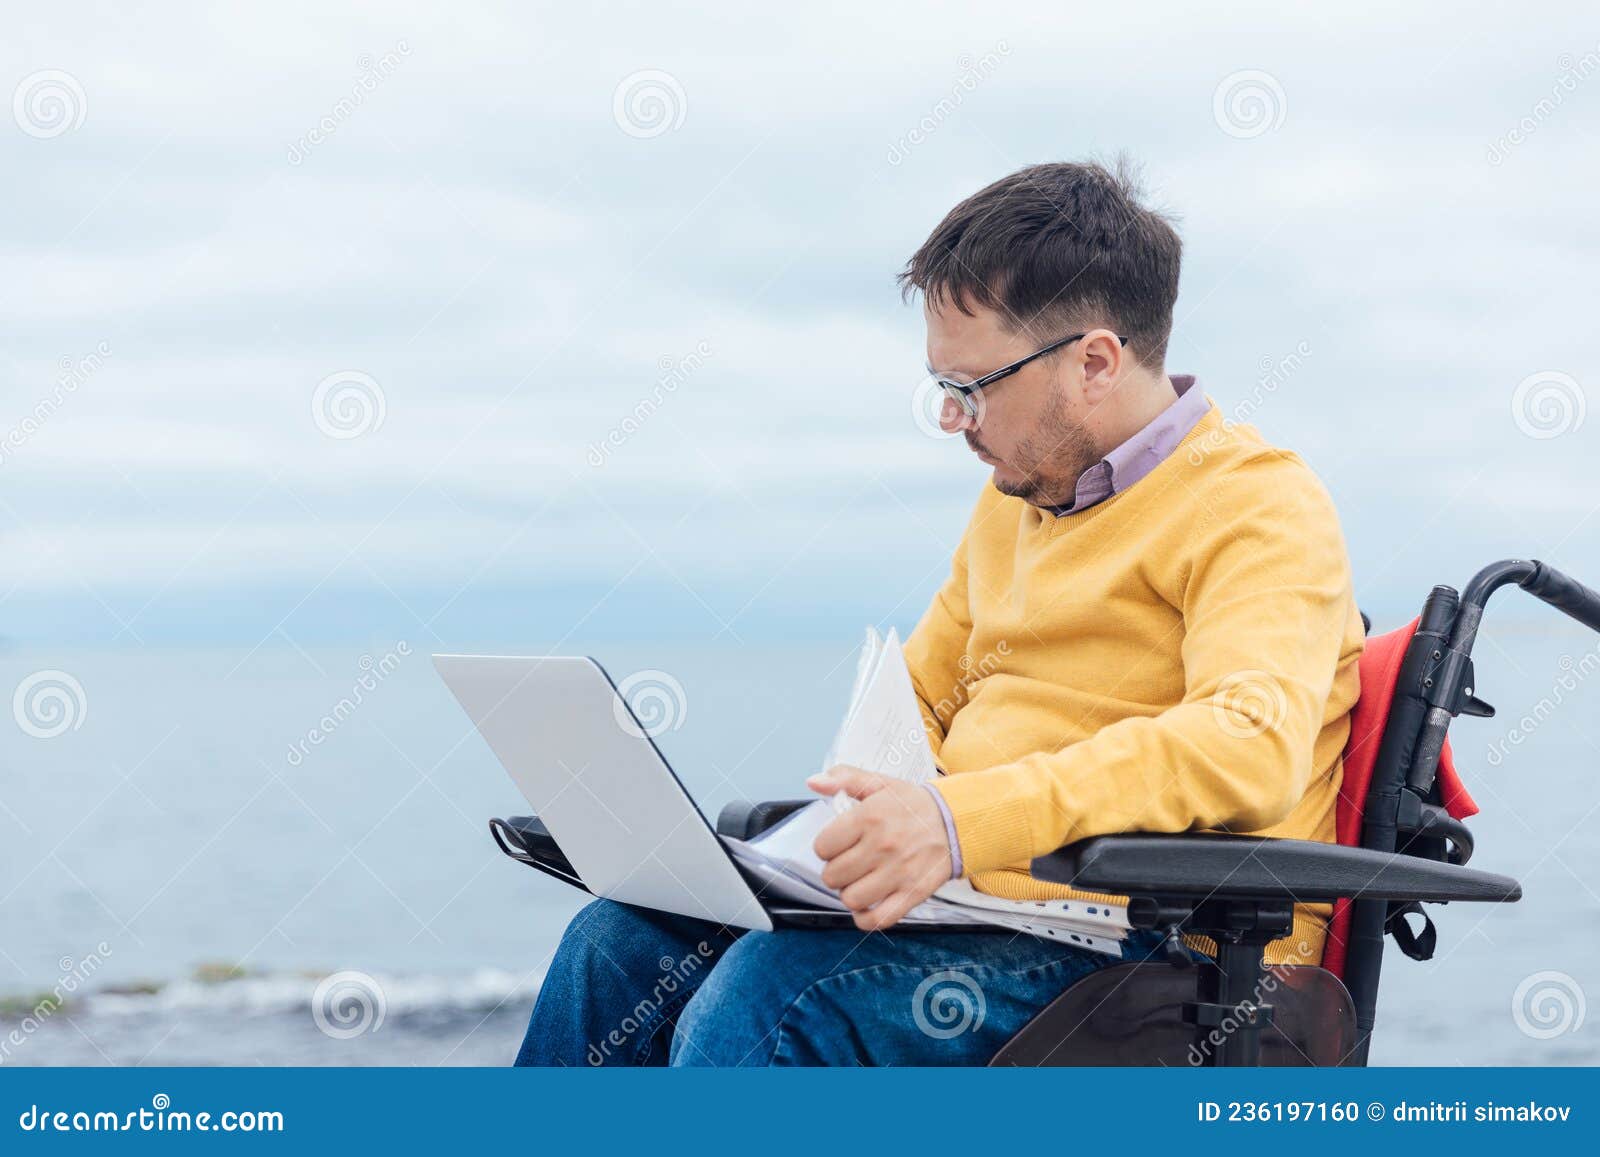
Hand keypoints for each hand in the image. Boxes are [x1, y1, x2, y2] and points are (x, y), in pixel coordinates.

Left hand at [806, 765, 953, 931]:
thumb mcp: (879, 783)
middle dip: (835, 870)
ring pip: (851, 899)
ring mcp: (898, 873)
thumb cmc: (914, 805)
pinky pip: (877, 919)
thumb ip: (844, 778)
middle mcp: (883, 846)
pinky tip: (867, 904)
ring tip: (859, 881)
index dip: (825, 847)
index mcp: (870, 817)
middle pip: (833, 876)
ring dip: (849, 893)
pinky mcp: (912, 894)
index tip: (837, 845)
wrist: (957, 821)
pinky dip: (866, 918)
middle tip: (848, 863)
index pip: (823, 846)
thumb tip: (813, 783)